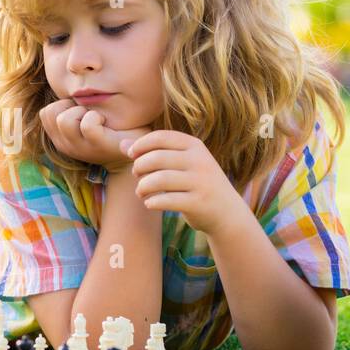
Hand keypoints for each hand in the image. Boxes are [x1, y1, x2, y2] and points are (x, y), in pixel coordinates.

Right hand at [39, 99, 151, 173]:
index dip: (63, 105)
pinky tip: (105, 122)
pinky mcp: (97, 146)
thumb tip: (68, 74)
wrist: (135, 146)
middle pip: (51, 113)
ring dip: (81, 111)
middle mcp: (66, 145)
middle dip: (70, 106)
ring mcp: (80, 149)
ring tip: (95, 117)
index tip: (80, 110)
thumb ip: (69, 107)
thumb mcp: (81, 118)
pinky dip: (96, 117)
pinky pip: (87, 125)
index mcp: (60, 138)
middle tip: (88, 113)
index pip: (45, 113)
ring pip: (64, 120)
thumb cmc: (108, 125)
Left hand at [122, 130, 249, 233]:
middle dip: (139, 167)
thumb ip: (153, 153)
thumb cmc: (196, 184)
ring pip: (159, 179)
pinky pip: (166, 200)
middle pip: (156, 158)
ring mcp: (201, 182)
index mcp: (195, 146)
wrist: (226, 213)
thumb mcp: (181, 164)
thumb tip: (122, 145)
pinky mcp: (198, 203)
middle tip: (136, 176)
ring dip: (143, 186)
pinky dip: (152, 202)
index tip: (132, 155)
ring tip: (140, 191)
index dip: (141, 145)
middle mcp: (200, 161)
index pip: (160, 137)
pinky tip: (150, 203)